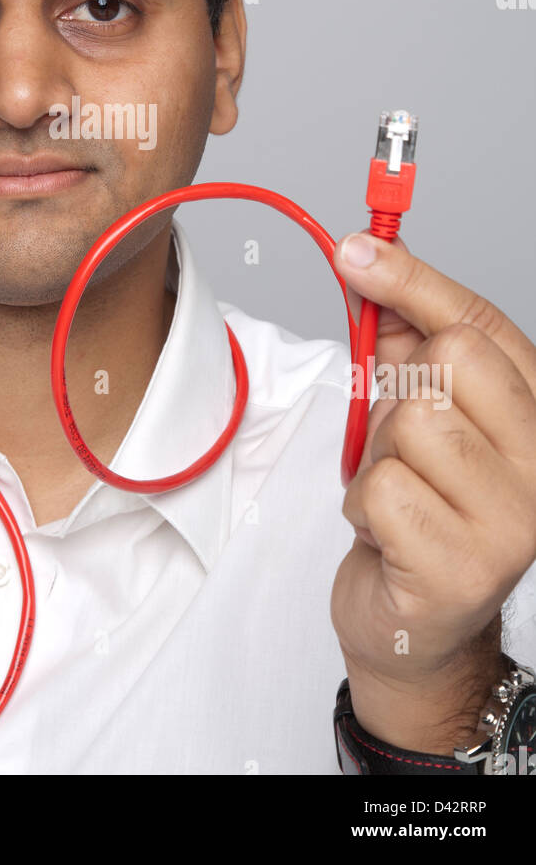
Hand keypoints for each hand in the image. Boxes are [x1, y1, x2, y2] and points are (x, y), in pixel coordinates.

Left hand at [329, 231, 535, 751]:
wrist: (416, 624)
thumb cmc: (417, 507)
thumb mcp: (409, 408)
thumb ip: (398, 336)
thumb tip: (367, 258)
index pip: (478, 321)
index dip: (413, 279)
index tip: (357, 249)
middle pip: (448, 359)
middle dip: (400, 391)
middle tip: (402, 442)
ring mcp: (516, 518)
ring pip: (411, 423)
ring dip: (378, 459)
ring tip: (398, 496)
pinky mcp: (468, 566)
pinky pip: (382, 488)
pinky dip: (363, 506)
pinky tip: (389, 534)